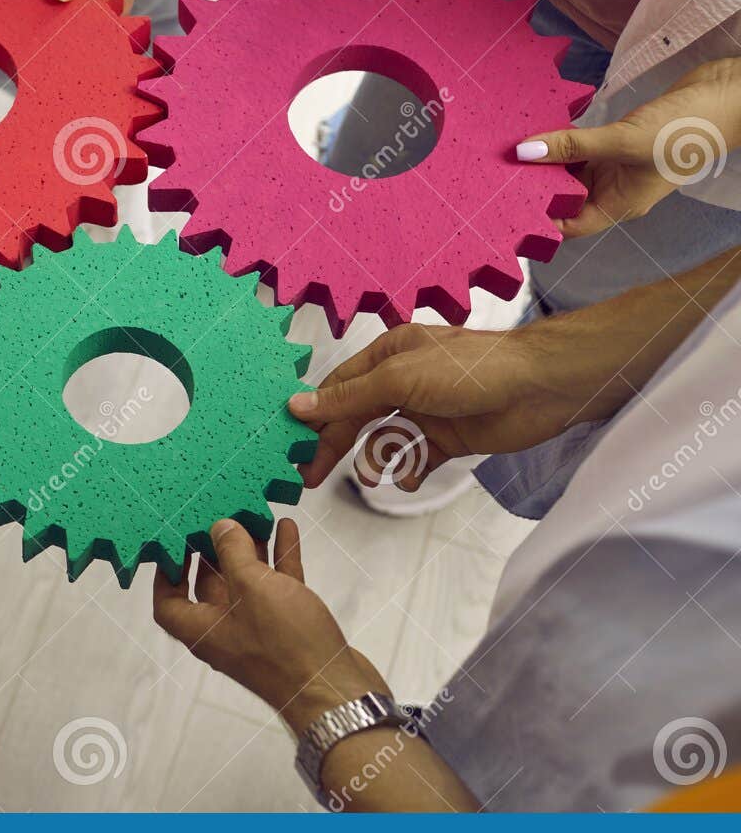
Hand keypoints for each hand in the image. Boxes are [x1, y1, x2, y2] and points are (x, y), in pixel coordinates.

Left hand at [154, 519, 384, 729]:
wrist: (337, 692)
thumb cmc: (286, 646)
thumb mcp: (252, 588)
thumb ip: (233, 553)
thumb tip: (220, 528)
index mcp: (203, 629)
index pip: (169, 603)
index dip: (166, 573)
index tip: (174, 543)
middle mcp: (226, 631)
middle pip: (210, 585)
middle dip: (215, 550)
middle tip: (219, 516)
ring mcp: (259, 630)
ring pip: (249, 583)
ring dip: (251, 550)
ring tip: (254, 515)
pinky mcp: (290, 628)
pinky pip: (278, 587)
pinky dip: (280, 560)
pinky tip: (287, 529)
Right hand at [288, 320, 626, 491]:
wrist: (541, 387)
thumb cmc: (473, 369)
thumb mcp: (400, 378)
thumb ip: (350, 396)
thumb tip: (300, 404)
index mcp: (389, 354)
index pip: (339, 386)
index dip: (314, 412)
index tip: (291, 440)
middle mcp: (404, 380)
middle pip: (356, 416)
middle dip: (334, 444)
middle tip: (310, 473)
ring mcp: (427, 409)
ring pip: (383, 439)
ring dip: (374, 459)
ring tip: (371, 477)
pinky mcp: (449, 436)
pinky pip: (415, 458)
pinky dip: (408, 470)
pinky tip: (408, 478)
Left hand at [515, 58, 739, 237]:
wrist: (725, 96)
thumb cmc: (684, 131)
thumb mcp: (623, 141)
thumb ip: (573, 145)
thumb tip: (524, 152)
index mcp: (620, 205)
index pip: (570, 225)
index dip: (539, 220)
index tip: (505, 206)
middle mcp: (616, 190)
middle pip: (564, 197)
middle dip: (534, 187)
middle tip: (496, 173)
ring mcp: (617, 166)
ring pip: (570, 170)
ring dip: (545, 162)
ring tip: (508, 152)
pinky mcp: (618, 142)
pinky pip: (581, 147)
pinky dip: (561, 142)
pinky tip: (537, 131)